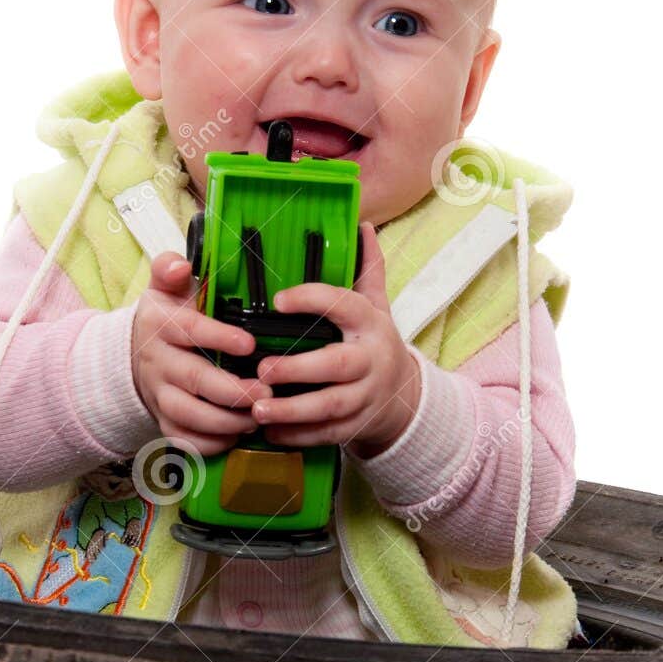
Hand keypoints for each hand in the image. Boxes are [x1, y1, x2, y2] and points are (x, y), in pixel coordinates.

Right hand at [130, 252, 272, 457]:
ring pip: (188, 415)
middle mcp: (158, 362)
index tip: (249, 344)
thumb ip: (170, 268)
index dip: (219, 338)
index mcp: (161, 324)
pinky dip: (210, 444)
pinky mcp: (164, 419)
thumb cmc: (168, 316)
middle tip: (266, 392)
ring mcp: (160, 394)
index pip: (189, 330)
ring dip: (225, 421)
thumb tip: (178, 265)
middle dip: (232, 390)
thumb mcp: (165, 286)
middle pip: (193, 379)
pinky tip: (237, 436)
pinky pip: (183, 439)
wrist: (137, 351)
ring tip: (257, 417)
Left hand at [250, 222, 421, 457]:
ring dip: (292, 410)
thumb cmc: (375, 345)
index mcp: (370, 324)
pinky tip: (268, 433)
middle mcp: (370, 360)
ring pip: (329, 406)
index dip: (313, 300)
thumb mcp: (377, 306)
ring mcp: (365, 397)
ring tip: (257, 408)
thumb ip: (367, 269)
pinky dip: (297, 436)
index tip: (279, 299)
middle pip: (337, 365)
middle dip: (299, 369)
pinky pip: (326, 434)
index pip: (345, 305)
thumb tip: (363, 225)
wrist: (405, 399)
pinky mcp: (355, 426)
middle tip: (262, 368)